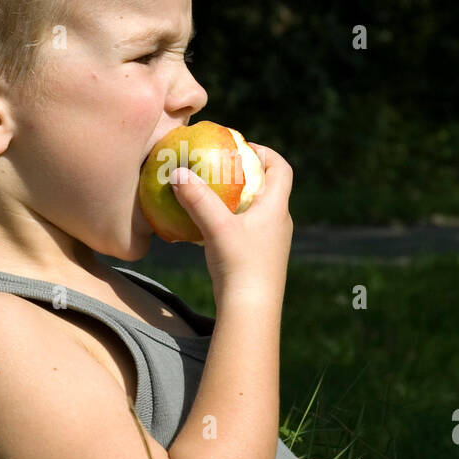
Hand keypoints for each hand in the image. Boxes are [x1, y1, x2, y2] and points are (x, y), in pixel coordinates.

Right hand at [169, 141, 292, 301]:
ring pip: (256, 209)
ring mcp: (271, 241)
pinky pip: (247, 228)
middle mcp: (279, 222)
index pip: (282, 168)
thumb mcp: (216, 227)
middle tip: (219, 169)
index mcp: (276, 208)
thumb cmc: (240, 264)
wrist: (251, 310)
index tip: (242, 148)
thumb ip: (197, 199)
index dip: (265, 152)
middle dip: (245, 174)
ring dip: (236, 199)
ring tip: (209, 195)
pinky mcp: (260, 257)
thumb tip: (177, 172)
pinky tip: (207, 227)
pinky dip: (230, 220)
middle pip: (268, 186)